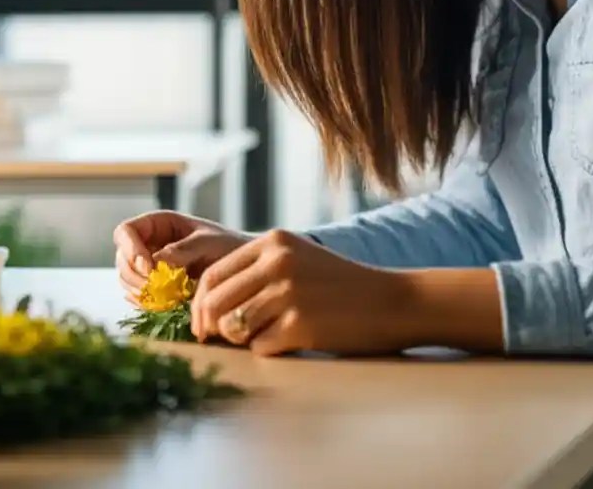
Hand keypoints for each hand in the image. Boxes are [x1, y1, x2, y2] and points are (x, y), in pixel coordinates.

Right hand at [113, 211, 250, 305]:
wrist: (244, 270)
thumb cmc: (229, 247)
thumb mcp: (210, 243)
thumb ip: (184, 249)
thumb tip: (156, 261)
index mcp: (158, 224)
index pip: (126, 231)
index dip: (130, 249)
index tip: (149, 268)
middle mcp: (148, 244)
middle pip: (122, 259)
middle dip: (134, 276)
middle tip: (156, 289)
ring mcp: (149, 268)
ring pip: (126, 280)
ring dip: (139, 291)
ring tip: (165, 298)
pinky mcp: (155, 288)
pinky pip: (139, 297)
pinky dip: (146, 303)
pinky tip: (164, 305)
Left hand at [190, 230, 503, 355]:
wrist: (393, 301)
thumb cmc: (341, 285)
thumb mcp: (298, 258)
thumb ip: (256, 271)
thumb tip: (207, 306)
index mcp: (272, 243)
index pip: (213, 274)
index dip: (199, 303)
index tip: (200, 323)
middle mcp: (277, 263)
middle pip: (215, 301)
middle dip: (207, 326)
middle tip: (211, 340)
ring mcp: (288, 293)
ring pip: (233, 325)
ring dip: (240, 338)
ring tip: (262, 335)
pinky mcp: (300, 324)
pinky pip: (260, 346)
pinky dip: (268, 349)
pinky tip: (290, 342)